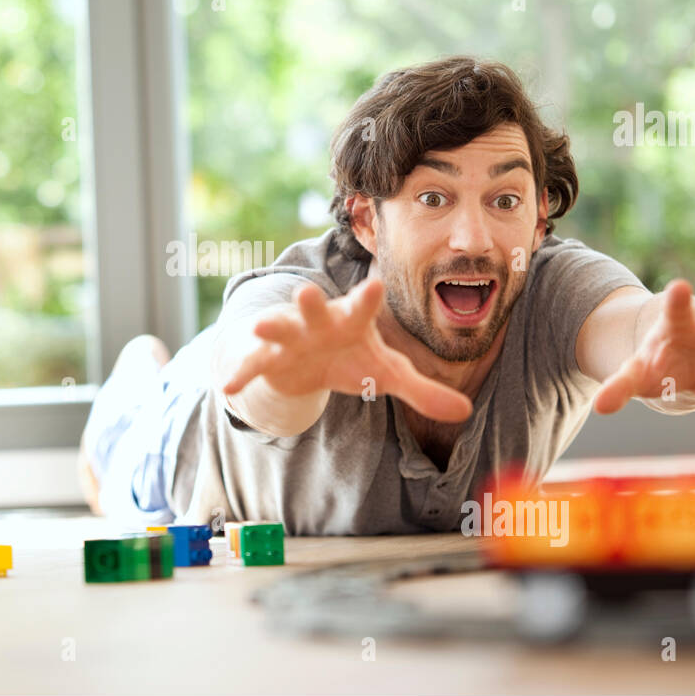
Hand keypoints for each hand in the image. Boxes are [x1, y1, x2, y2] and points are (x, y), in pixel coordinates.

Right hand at [222, 279, 472, 422]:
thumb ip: (422, 389)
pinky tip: (228, 385)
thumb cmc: (352, 357)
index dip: (368, 297)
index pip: (364, 306)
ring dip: (271, 327)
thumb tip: (466, 411)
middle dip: (311, 302)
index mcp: (351, 320)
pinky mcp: (269, 358)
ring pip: (280, 329)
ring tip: (260, 327)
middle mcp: (319, 322)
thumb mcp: (387, 372)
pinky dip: (242, 373)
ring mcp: (291, 338)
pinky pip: (254, 365)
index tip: (376, 285)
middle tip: (308, 291)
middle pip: (316, 309)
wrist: (306, 358)